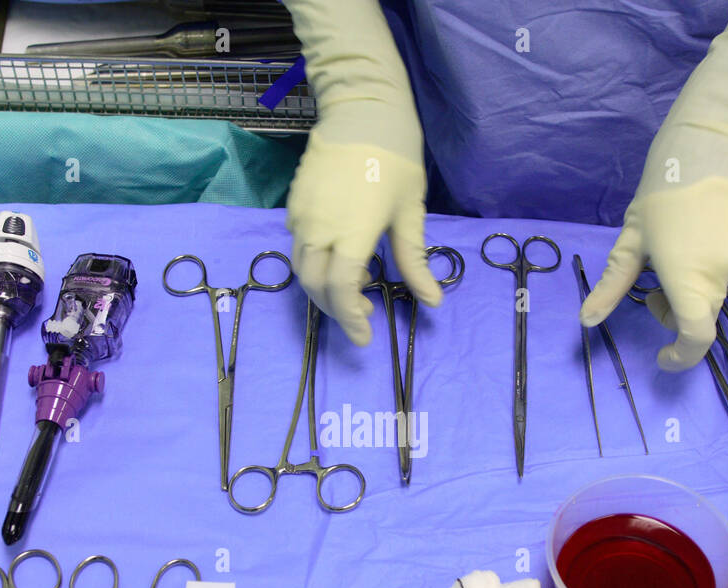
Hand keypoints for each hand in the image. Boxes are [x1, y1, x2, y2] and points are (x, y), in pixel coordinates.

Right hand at [281, 0, 440, 344]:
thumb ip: (415, 261)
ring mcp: (301, 215)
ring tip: (352, 289)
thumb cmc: (396, 160)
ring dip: (322, 288)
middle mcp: (319, 229)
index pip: (340, 292)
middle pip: (314, 286)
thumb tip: (433, 302)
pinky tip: (338, 257)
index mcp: (352, 235)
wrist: (363, 111)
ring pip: (301, 267)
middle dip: (334, 309)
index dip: (350, 319)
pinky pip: (298, 243)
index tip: (365, 336)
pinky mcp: (294, 203)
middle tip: (360, 316)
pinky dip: (315, 261)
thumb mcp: (410, 213)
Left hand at [579, 0, 727, 370]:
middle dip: (676, 308)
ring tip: (678, 242)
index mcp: (690, 281)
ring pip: (717, 285)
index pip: (696, 338)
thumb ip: (612, 285)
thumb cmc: (661, 194)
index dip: (681, 356)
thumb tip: (587, 321)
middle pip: (702, 311)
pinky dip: (714, 259)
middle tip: (654, 282)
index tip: (664, 356)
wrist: (711, 143)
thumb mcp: (631, 240)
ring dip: (695, 280)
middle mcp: (723, 276)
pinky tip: (702, 228)